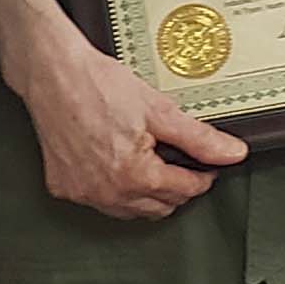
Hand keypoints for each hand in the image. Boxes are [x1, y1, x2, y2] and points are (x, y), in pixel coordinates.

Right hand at [7, 26, 249, 220]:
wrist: (52, 72)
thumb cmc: (98, 84)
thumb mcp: (158, 109)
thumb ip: (199, 138)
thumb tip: (232, 153)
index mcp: (135, 175)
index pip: (185, 191)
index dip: (202, 177)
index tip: (205, 168)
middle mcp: (107, 192)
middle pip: (159, 207)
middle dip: (174, 188)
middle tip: (176, 161)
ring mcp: (82, 193)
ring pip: (129, 211)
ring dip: (145, 194)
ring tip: (146, 161)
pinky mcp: (63, 187)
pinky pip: (99, 201)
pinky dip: (113, 189)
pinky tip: (115, 164)